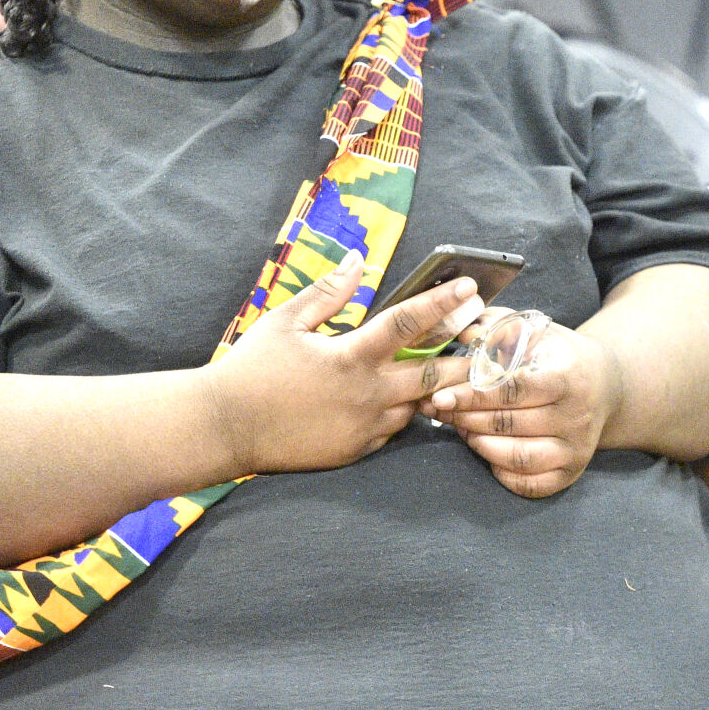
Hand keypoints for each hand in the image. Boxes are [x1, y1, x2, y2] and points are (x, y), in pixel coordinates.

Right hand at [199, 250, 478, 474]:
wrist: (222, 428)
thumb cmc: (250, 369)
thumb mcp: (285, 321)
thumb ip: (328, 293)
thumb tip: (357, 260)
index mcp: (350, 357)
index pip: (408, 324)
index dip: (442, 302)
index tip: (470, 287)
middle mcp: (366, 394)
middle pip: (434, 376)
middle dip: (465, 358)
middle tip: (486, 342)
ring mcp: (364, 426)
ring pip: (418, 406)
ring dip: (435, 389)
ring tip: (458, 369)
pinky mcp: (357, 450)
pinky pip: (394, 429)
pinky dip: (405, 413)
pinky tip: (410, 400)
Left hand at [421, 319, 622, 497]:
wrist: (604, 386)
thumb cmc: (559, 356)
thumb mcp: (536, 331)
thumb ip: (499, 325)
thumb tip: (464, 331)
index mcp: (568, 376)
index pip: (514, 390)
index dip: (474, 394)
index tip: (443, 395)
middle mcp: (577, 415)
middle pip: (509, 423)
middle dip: (466, 417)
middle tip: (441, 410)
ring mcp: (576, 447)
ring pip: (517, 456)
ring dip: (479, 443)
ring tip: (462, 427)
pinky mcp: (572, 471)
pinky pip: (530, 483)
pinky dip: (501, 471)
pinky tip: (486, 450)